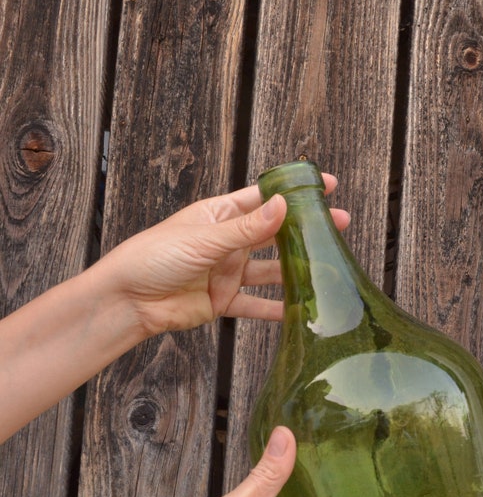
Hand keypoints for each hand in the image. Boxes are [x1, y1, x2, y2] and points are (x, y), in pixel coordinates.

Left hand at [96, 176, 347, 338]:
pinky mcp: (223, 301)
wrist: (128, 301)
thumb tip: (282, 206)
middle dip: (305, 230)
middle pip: (273, 233)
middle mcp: (226, 241)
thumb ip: (246, 229)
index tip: (324, 185)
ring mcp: (226, 272)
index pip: (263, 198)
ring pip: (270, 270)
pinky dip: (276, 309)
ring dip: (296, 270)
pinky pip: (256, 304)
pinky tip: (300, 311)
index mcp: (219, 215)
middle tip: (339, 225)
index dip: (293, 192)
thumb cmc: (154, 257)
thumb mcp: (204, 239)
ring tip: (328, 268)